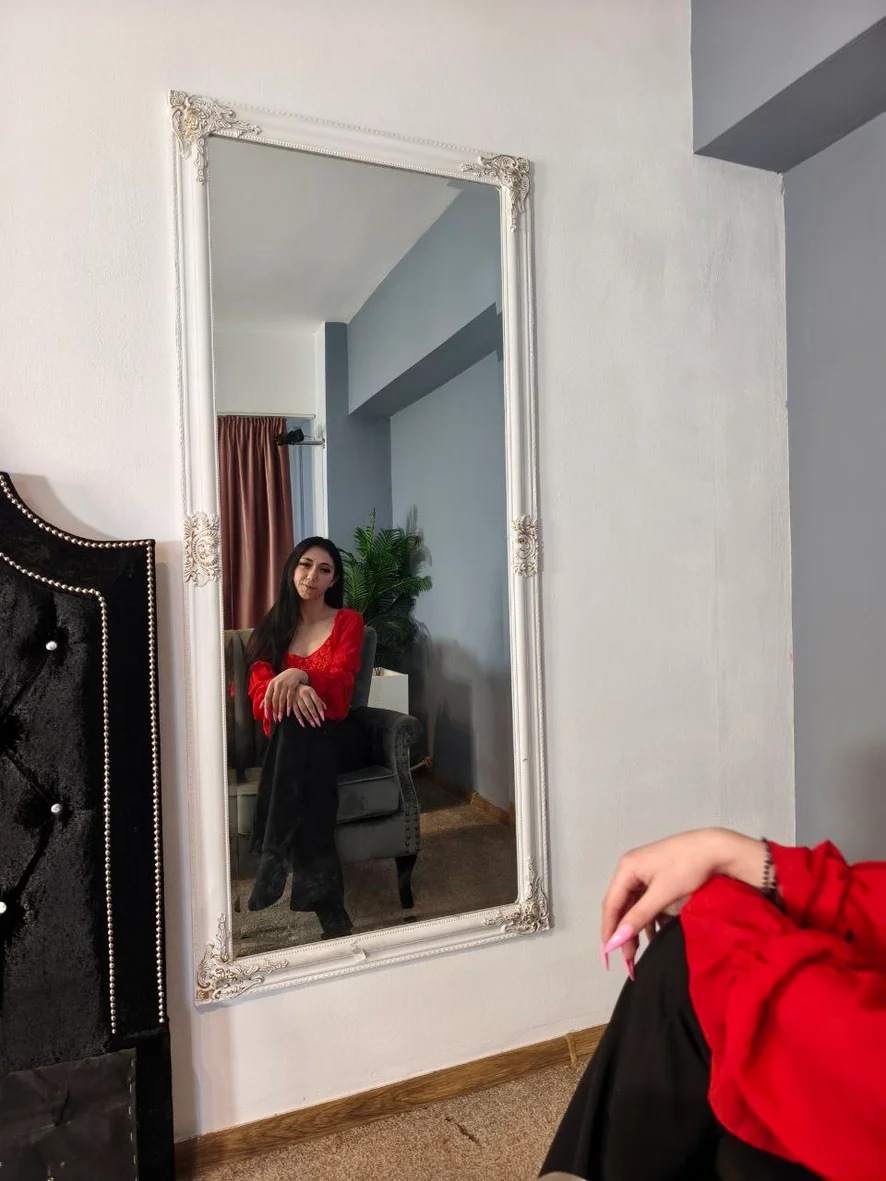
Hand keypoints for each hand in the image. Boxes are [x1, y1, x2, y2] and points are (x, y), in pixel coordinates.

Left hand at [262, 668, 307, 722]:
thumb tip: (260, 707)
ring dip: (281, 710)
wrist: (294, 672)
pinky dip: (288, 706)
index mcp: (271, 685)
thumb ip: (268, 696)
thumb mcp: (274, 686)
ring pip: (282, 700)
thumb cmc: (282, 681)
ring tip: (280, 718)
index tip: (266, 716)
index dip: (266, 707)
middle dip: (274, 711)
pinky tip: (288, 712)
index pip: (267, 697)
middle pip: (274, 700)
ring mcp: (285, 685)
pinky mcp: (292, 686)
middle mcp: (277, 685)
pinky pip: (289, 698)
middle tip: (275, 719)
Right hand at [290, 684, 325, 727]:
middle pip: (310, 706)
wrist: (293, 686)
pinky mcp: (291, 702)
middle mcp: (304, 694)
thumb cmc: (305, 691)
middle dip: (315, 716)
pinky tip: (303, 724)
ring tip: (313, 725)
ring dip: (308, 718)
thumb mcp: (313, 692)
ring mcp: (297, 698)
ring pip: (303, 710)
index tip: (323, 718)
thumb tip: (325, 708)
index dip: (320, 710)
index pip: (316, 701)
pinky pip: (295, 711)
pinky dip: (299, 718)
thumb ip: (319, 700)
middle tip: (318, 724)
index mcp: (310, 691)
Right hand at [600, 828, 765, 975]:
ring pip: (633, 906)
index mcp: (626, 869)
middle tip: (628, 961)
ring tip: (638, 952)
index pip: (611, 905)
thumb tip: (616, 940)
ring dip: (635, 928)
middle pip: (620, 906)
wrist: (716, 849)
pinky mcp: (657, 876)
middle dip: (622, 933)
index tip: (608, 956)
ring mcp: (644, 872)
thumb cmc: (688, 867)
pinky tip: (653, 934)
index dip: (608, 932)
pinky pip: (646, 901)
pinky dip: (648, 918)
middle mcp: (630, 869)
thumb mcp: (662, 894)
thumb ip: (638, 917)